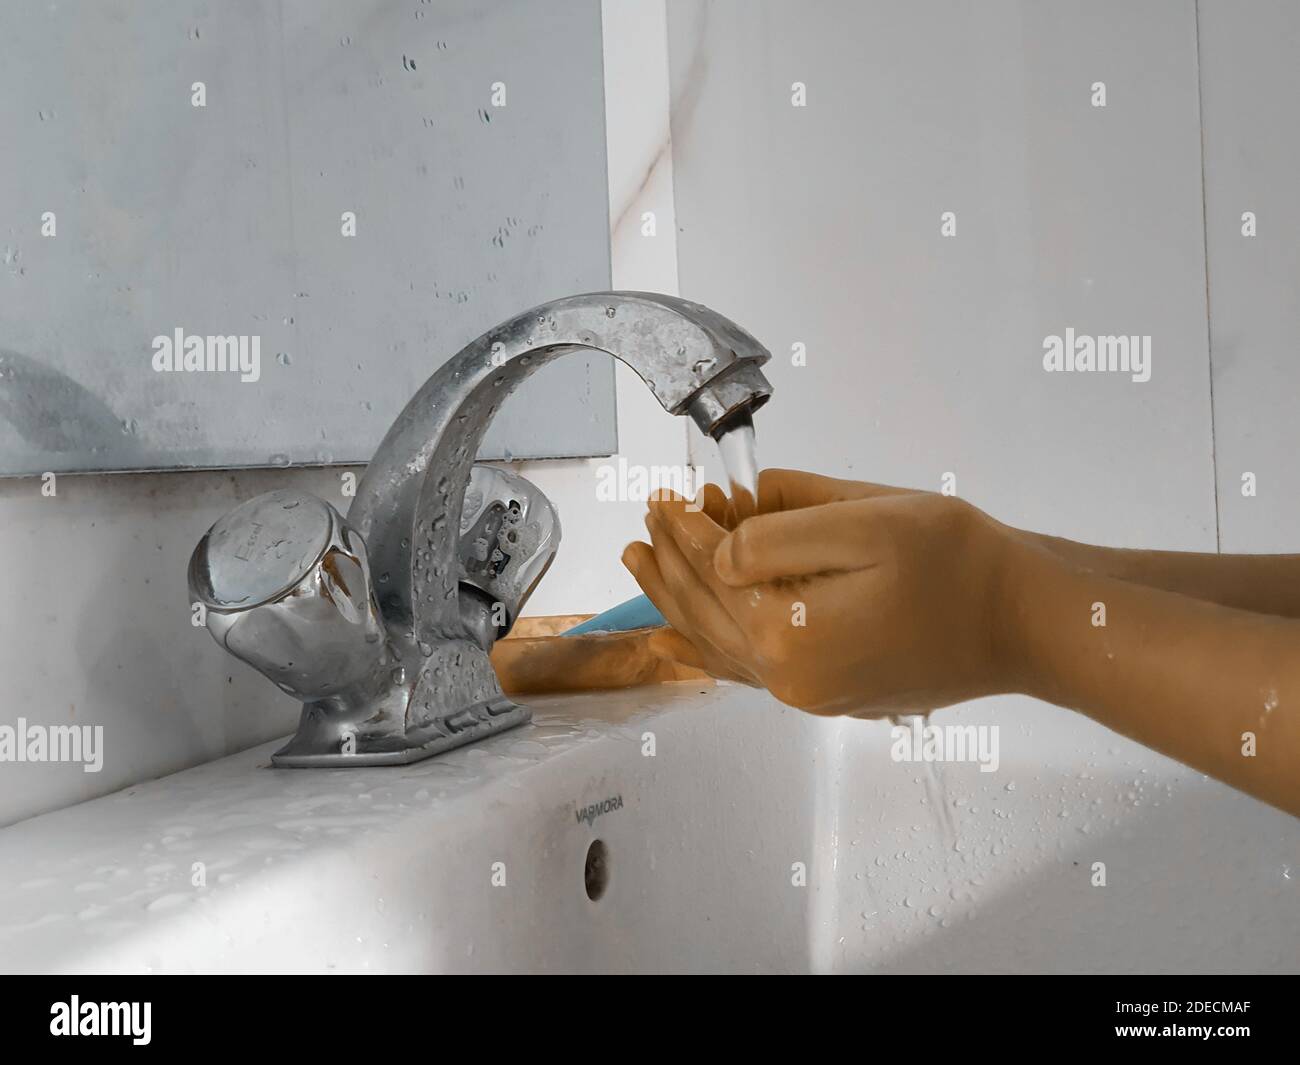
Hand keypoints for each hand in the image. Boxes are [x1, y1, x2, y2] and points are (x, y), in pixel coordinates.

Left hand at [621, 469, 1027, 716]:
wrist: (1024, 623)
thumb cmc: (956, 564)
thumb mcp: (864, 522)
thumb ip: (777, 534)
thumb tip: (719, 548)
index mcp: (788, 634)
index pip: (712, 572)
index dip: (683, 528)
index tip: (661, 494)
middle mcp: (787, 678)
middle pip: (704, 611)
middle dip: (670, 561)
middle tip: (642, 521)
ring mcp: (807, 694)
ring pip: (717, 643)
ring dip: (676, 601)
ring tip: (641, 565)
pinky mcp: (827, 694)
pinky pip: (746, 670)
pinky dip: (705, 648)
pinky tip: (678, 641)